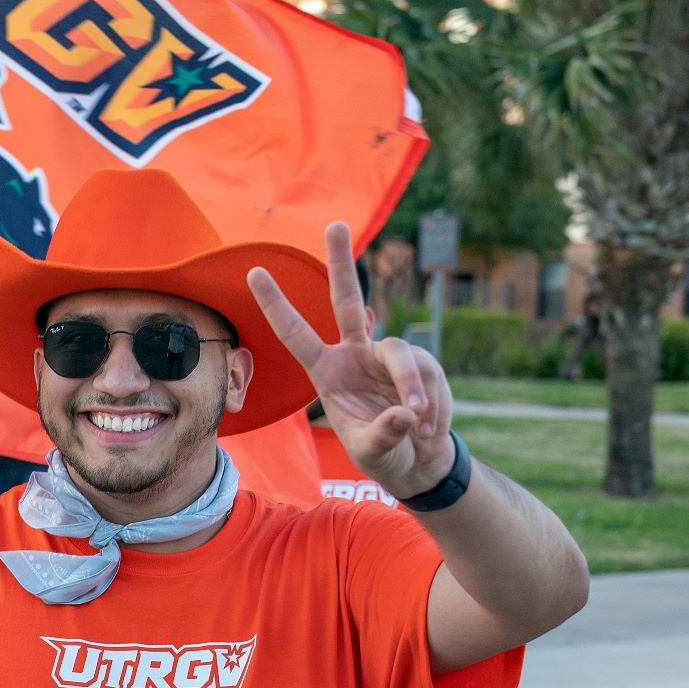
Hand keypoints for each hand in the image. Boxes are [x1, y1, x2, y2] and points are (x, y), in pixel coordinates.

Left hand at [248, 222, 455, 498]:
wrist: (418, 462)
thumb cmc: (382, 454)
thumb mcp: (373, 452)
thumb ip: (384, 435)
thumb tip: (405, 413)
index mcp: (326, 372)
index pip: (296, 334)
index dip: (276, 305)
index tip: (254, 272)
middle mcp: (355, 354)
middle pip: (348, 301)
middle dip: (341, 262)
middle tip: (335, 225)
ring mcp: (388, 355)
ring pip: (402, 355)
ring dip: (414, 390)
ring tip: (419, 425)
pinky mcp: (421, 363)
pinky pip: (429, 376)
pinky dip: (434, 406)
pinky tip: (429, 428)